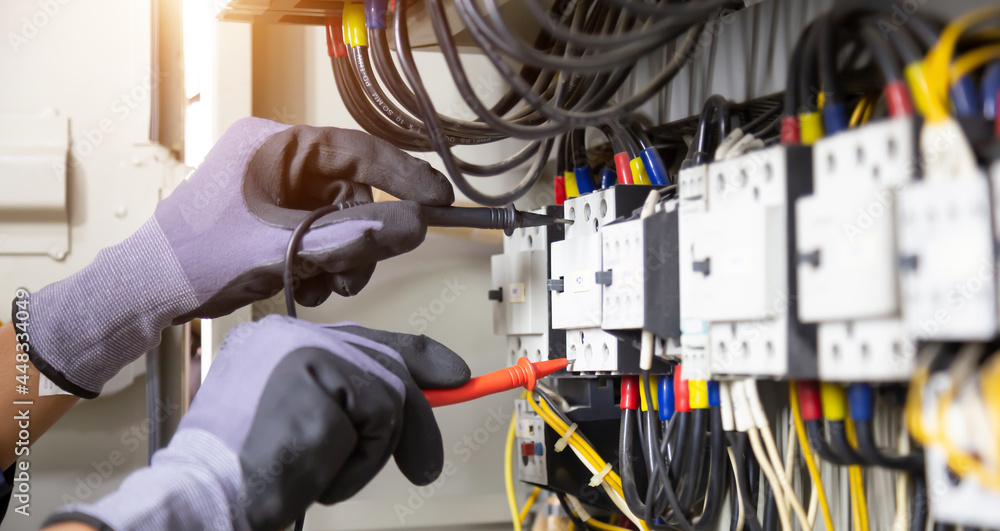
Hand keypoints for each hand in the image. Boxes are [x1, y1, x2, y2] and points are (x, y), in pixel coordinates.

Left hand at [15, 118, 453, 396]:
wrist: (145, 292)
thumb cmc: (203, 260)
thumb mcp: (285, 250)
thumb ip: (354, 239)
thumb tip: (420, 226)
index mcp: (275, 147)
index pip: (356, 150)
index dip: (404, 176)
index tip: (441, 201)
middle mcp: (277, 161)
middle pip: (350, 194)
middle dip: (359, 239)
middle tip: (352, 277)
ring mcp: (272, 189)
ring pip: (337, 219)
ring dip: (340, 258)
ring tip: (323, 288)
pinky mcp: (269, 217)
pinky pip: (316, 234)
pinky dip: (320, 262)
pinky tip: (303, 287)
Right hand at [41, 316, 470, 530]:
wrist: (206, 498)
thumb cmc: (246, 472)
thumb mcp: (301, 421)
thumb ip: (346, 398)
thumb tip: (416, 393)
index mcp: (275, 339)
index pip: (362, 339)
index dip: (416, 358)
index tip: (454, 375)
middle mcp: (288, 332)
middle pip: (385, 361)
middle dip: (418, 416)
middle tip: (428, 465)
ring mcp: (304, 351)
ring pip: (389, 394)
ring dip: (372, 452)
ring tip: (326, 475)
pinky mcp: (319, 379)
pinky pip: (378, 420)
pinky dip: (360, 462)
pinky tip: (316, 474)